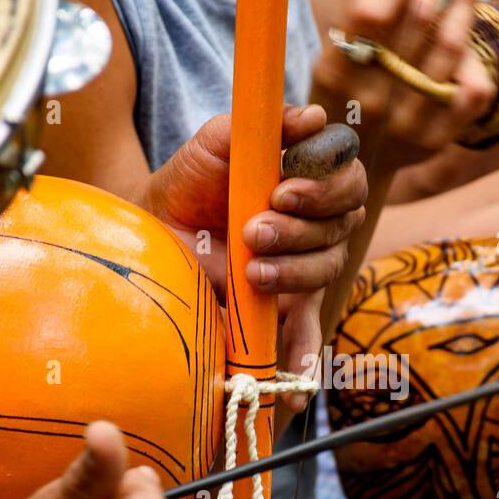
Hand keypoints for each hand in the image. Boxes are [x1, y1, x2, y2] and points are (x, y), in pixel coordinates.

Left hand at [147, 106, 367, 402]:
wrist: (150, 234)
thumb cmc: (187, 186)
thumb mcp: (216, 144)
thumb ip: (263, 124)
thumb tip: (315, 116)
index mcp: (308, 182)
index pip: (348, 180)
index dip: (327, 184)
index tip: (283, 189)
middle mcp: (317, 225)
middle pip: (343, 226)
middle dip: (300, 228)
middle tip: (252, 230)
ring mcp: (304, 268)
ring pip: (327, 269)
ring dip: (293, 270)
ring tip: (250, 272)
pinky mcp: (283, 309)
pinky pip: (308, 335)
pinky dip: (305, 357)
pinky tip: (297, 382)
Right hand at [311, 0, 495, 170]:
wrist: (353, 170)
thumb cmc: (348, 94)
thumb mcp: (342, 52)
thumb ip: (370, 3)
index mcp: (337, 76)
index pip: (372, 15)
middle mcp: (372, 102)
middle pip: (416, 23)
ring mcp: (407, 124)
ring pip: (450, 48)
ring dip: (465, 1)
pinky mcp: (436, 139)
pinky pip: (472, 87)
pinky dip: (474, 57)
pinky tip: (469, 35)